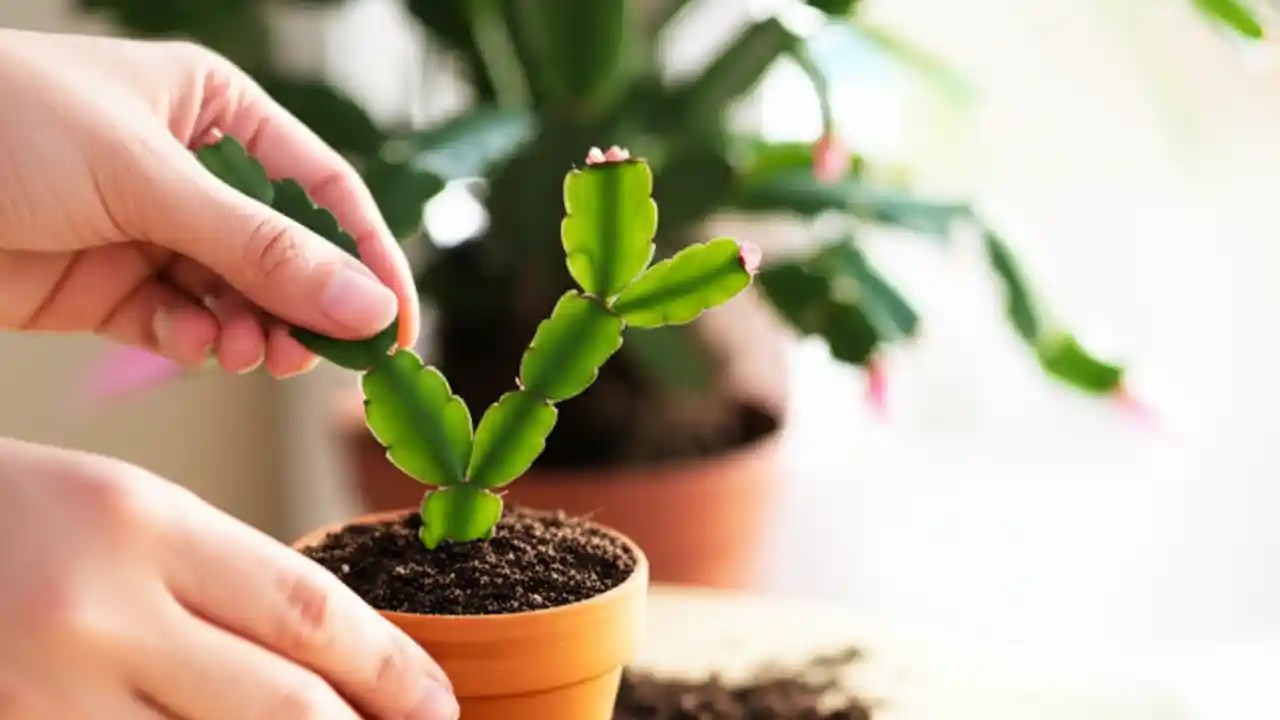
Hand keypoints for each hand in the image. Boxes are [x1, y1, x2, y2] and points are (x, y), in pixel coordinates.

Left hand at [0, 29, 418, 377]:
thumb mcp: (145, 178)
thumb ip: (260, 249)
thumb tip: (367, 306)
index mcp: (213, 111)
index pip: (321, 189)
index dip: (367, 257)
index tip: (396, 327)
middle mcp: (189, 171)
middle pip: (284, 253)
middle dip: (303, 307)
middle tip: (315, 355)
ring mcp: (149, 232)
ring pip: (236, 298)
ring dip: (250, 332)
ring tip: (248, 354)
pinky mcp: (107, 288)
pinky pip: (178, 326)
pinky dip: (194, 344)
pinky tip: (192, 347)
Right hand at [0, 438, 457, 718]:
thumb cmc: (19, 516)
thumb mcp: (130, 513)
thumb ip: (224, 588)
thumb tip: (334, 667)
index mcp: (141, 524)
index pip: (309, 612)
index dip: (395, 670)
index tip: (442, 704)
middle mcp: (96, 614)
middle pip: (283, 708)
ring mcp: (44, 695)